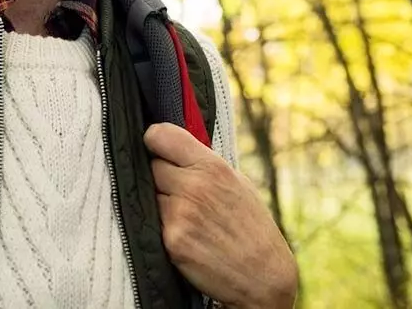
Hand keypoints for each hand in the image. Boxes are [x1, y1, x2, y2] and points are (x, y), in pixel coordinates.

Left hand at [146, 123, 297, 308]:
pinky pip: (152, 224)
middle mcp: (194, 186)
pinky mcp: (171, 240)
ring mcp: (180, 214)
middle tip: (175, 192)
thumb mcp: (237, 184)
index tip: (156, 148)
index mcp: (213, 167)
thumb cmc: (252, 228)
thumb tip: (176, 151)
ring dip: (158, 204)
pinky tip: (183, 235)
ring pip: (148, 197)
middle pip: (151, 167)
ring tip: (184, 217)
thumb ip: (205, 165)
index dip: (154, 141)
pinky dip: (161, 228)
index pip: (161, 135)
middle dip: (159, 177)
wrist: (262, 275)